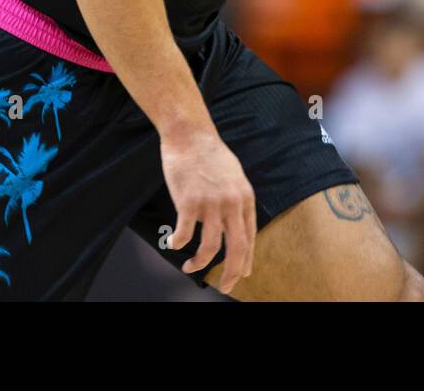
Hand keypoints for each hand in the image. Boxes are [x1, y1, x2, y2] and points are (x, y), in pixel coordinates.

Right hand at [160, 129, 255, 294]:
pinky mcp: (188, 203)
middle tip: (226, 288)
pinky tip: (174, 244)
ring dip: (199, 264)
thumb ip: (237, 200)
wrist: (190, 135)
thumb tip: (236, 224)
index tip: (241, 274)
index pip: (249, 238)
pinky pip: (184, 234)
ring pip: (209, 248)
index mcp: (245, 198)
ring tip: (189, 267)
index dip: (245, 260)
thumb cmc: (210, 155)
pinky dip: (178, 244)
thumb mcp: (235, 177)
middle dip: (232, 274)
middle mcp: (231, 204)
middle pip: (236, 249)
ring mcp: (210, 204)